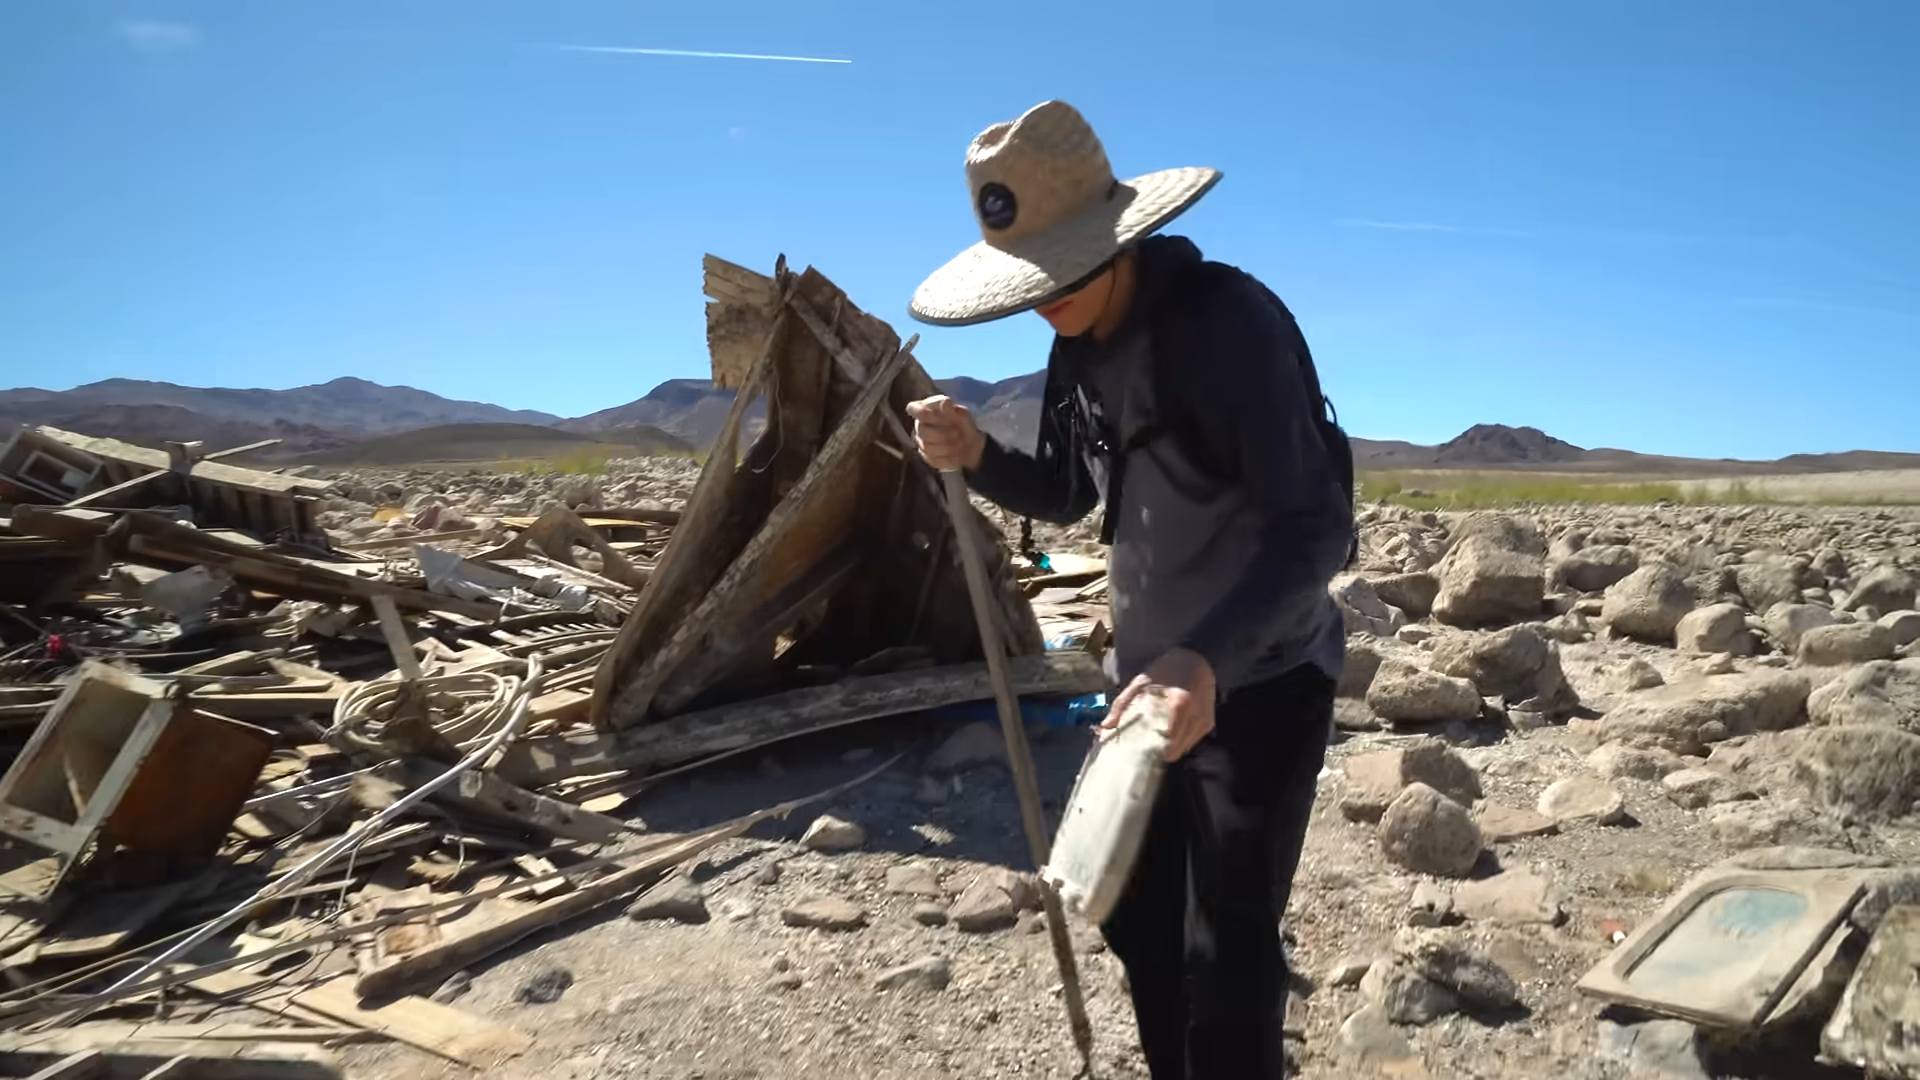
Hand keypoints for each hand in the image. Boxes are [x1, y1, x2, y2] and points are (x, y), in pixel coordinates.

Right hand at [906, 395, 986, 471]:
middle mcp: (920, 425)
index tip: (935, 415)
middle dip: (943, 434)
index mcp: (925, 409)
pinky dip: (949, 457)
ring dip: (948, 447)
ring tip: (960, 443)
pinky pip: (934, 459)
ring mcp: (921, 442)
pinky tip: (957, 453)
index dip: (921, 412)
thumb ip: (952, 409)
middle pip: (922, 430)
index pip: (913, 408)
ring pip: (928, 447)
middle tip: (958, 434)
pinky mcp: (927, 457)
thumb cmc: (963, 424)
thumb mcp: (962, 414)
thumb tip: (945, 402)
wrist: (971, 445)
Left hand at [1099, 648, 1216, 761]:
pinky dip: (1179, 742)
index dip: (1150, 750)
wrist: (1195, 659)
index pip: (1164, 741)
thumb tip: (1106, 726)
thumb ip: (1122, 704)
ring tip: (1156, 740)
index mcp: (1178, 704)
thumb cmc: (1165, 670)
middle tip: (1144, 748)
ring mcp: (1203, 721)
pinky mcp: (1208, 724)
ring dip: (1170, 748)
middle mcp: (1195, 716)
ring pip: (1183, 749)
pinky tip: (1170, 732)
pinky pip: (1191, 743)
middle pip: (1174, 750)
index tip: (1137, 752)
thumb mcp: (1140, 683)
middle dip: (1158, 752)